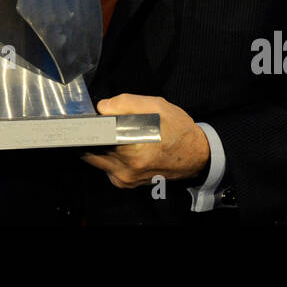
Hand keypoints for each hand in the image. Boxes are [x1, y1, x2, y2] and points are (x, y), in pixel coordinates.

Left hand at [80, 94, 209, 187]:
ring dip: (99, 145)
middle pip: (89, 150)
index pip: (94, 138)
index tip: (90, 116)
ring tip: (114, 133)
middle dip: (92, 135)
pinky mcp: (125, 183)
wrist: (197, 156)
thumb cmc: (179, 130)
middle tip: (102, 122)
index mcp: (132, 150)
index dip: (89, 124)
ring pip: (95, 159)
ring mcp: (124, 179)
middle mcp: (126, 169)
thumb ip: (125, 103)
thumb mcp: (156, 106)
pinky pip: (106, 167)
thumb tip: (101, 107)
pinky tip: (122, 146)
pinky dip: (108, 155)